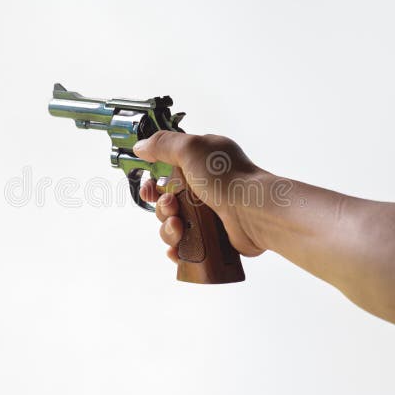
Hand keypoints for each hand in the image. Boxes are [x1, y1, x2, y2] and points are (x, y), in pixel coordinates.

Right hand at [133, 131, 266, 260]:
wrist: (254, 212)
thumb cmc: (226, 177)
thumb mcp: (191, 148)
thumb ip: (163, 144)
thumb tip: (140, 147)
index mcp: (200, 163)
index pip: (167, 173)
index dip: (153, 184)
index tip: (149, 191)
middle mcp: (205, 188)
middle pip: (167, 203)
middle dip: (162, 208)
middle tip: (172, 207)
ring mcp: (210, 214)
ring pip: (174, 226)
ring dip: (169, 229)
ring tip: (179, 227)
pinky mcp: (214, 237)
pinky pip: (187, 246)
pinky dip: (178, 249)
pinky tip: (177, 250)